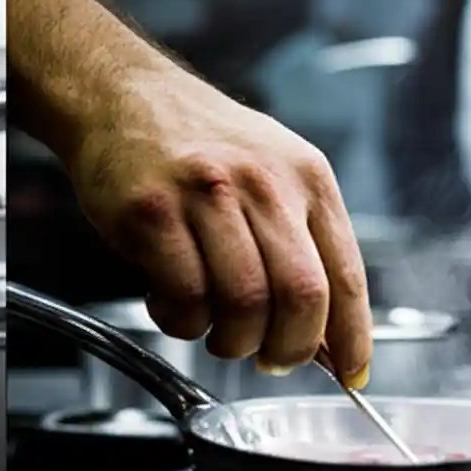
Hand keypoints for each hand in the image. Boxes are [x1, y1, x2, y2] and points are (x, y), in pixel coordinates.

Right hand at [65, 71, 372, 386]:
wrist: (120, 96)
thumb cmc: (197, 143)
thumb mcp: (271, 171)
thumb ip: (303, 241)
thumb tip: (329, 330)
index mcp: (305, 177)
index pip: (346, 276)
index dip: (351, 339)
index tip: (350, 374)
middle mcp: (262, 183)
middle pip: (300, 296)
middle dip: (288, 348)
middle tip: (268, 357)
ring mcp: (206, 196)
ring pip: (242, 303)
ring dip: (230, 339)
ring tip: (214, 329)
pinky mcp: (152, 213)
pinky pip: (183, 296)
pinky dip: (181, 320)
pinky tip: (171, 302)